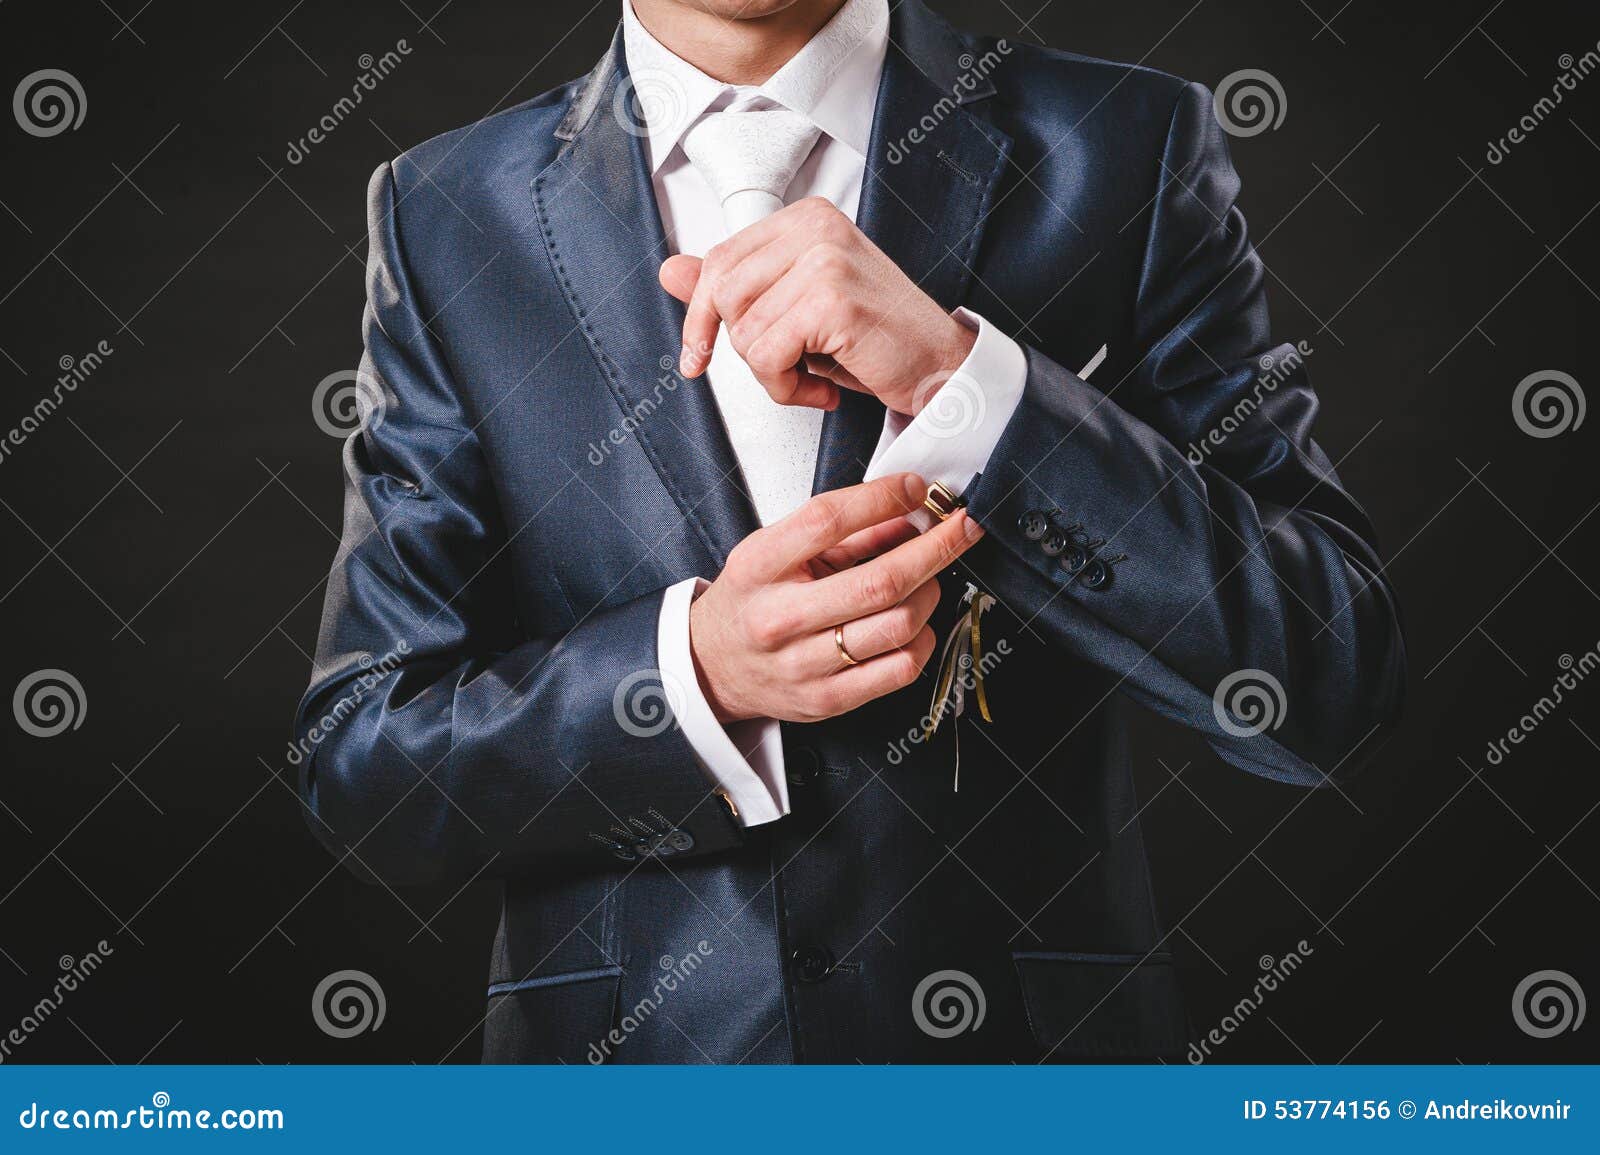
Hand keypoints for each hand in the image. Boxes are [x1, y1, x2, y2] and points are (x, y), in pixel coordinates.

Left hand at [659, 197, 976, 415]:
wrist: (940, 368)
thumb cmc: (876, 340)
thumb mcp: (796, 307)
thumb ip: (737, 287)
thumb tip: (672, 270)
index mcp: (806, 220)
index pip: (719, 261)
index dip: (701, 318)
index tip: (698, 355)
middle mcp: (815, 229)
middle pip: (724, 295)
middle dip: (746, 349)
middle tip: (787, 367)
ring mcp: (825, 261)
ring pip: (744, 331)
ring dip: (771, 374)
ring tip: (812, 377)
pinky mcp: (832, 301)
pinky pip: (768, 356)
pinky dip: (787, 388)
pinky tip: (822, 388)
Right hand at [689, 473, 984, 723]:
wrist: (712, 666)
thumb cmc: (750, 602)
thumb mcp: (776, 550)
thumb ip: (841, 531)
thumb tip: (908, 511)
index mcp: (759, 567)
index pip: (827, 521)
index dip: (882, 498)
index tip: (917, 488)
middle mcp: (780, 617)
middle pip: (879, 581)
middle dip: (936, 548)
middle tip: (962, 527)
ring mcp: (804, 664)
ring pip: (899, 625)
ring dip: (930, 593)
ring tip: (927, 579)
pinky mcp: (828, 699)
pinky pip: (900, 668)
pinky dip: (922, 638)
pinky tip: (914, 623)